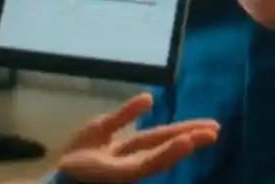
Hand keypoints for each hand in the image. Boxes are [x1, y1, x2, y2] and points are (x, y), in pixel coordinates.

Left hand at [57, 93, 218, 182]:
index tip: (210, 125)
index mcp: (130, 147)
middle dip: (191, 137)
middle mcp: (134, 158)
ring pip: (161, 156)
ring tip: (204, 136)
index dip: (184, 130)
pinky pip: (147, 163)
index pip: (161, 136)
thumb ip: (125, 115)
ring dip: (182, 145)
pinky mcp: (121, 175)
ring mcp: (129, 168)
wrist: (57, 177)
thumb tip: (150, 98)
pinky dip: (166, 154)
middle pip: (166, 145)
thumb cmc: (77, 155)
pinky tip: (182, 144)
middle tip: (217, 130)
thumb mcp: (101, 127)